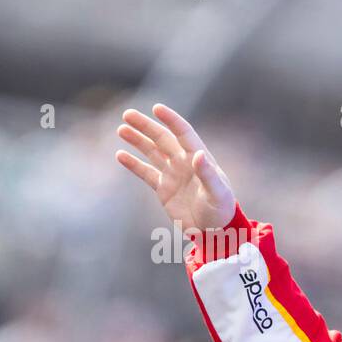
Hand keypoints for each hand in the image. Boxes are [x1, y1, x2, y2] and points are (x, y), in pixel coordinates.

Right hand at [115, 103, 235, 232]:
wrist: (213, 232)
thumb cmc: (221, 211)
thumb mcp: (218, 193)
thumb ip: (208, 174)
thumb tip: (198, 155)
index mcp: (199, 159)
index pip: (184, 134)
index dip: (171, 120)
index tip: (157, 108)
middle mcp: (184, 163)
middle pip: (163, 139)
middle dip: (146, 126)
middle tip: (127, 114)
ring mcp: (172, 175)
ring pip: (152, 152)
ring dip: (137, 140)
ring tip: (122, 129)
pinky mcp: (163, 189)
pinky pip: (145, 172)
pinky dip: (133, 164)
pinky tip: (120, 155)